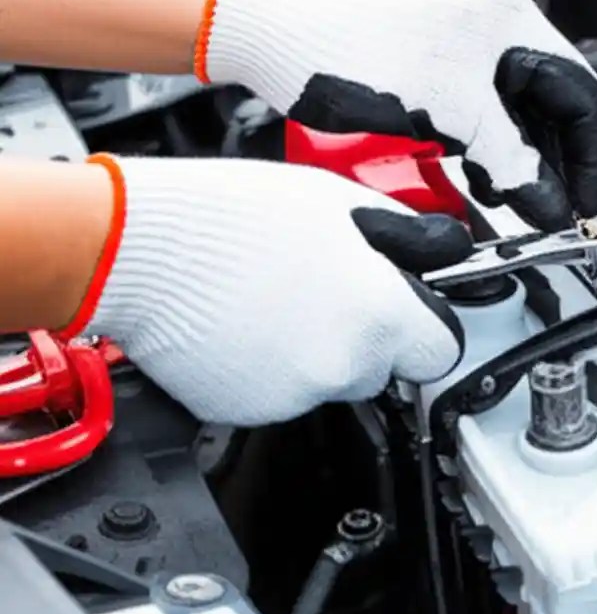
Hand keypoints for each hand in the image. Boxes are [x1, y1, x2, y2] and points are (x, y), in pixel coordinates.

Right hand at [79, 155, 473, 425]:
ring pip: (329, 381)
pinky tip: (246, 324)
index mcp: (380, 316)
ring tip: (274, 299)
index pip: (441, 350)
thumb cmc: (230, 217)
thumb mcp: (339, 201)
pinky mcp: (248, 411)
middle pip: (383, 368)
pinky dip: (270, 367)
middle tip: (325, 291)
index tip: (414, 314)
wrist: (137, 250)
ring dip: (315, 351)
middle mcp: (344, 367)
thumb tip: (437, 250)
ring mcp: (294, 396)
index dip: (427, 327)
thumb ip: (402, 236)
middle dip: (365, 336)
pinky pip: (279, 394)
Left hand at [199, 0, 596, 230]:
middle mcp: (491, 29)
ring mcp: (458, 49)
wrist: (265, 30)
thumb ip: (508, 161)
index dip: (591, 157)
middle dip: (555, 164)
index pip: (582, 95)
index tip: (584, 204)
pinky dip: (482, 153)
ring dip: (518, 163)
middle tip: (552, 212)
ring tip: (510, 201)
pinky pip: (475, 119)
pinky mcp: (427, 72)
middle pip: (552, 108)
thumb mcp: (445, 113)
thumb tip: (549, 204)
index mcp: (509, 21)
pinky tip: (472, 178)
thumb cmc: (340, 45)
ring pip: (514, 118)